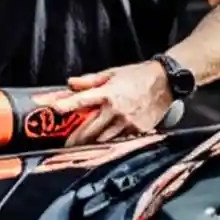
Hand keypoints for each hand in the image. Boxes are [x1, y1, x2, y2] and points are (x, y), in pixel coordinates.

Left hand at [51, 62, 173, 145]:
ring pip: (104, 138)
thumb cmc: (137, 75)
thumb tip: (71, 83)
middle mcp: (116, 109)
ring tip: (83, 147)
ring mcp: (127, 122)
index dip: (67, 104)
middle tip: (66, 144)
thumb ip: (89, 81)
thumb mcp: (111, 73)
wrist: (166, 82)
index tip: (54, 109)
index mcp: (107, 93)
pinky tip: (106, 144)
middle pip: (90, 128)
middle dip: (76, 137)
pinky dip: (112, 141)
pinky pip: (120, 139)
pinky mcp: (138, 130)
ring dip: (92, 143)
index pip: (82, 100)